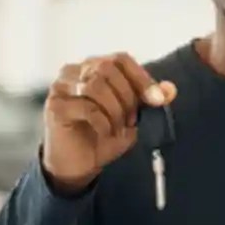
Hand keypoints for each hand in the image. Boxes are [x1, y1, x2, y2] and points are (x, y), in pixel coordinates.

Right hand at [41, 53, 177, 194]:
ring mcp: (61, 87)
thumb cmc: (102, 137)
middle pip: (107, 68)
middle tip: (132, 119)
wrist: (77, 166)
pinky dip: (103, 122)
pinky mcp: (55, 106)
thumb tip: (170, 89)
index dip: (141, 77)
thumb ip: (148, 102)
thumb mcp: (132, 119)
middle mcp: (74, 72)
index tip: (157, 99)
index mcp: (93, 67)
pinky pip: (86, 107)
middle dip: (127, 95)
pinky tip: (105, 133)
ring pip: (95, 85)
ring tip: (118, 128)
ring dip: (115, 110)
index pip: (120, 59)